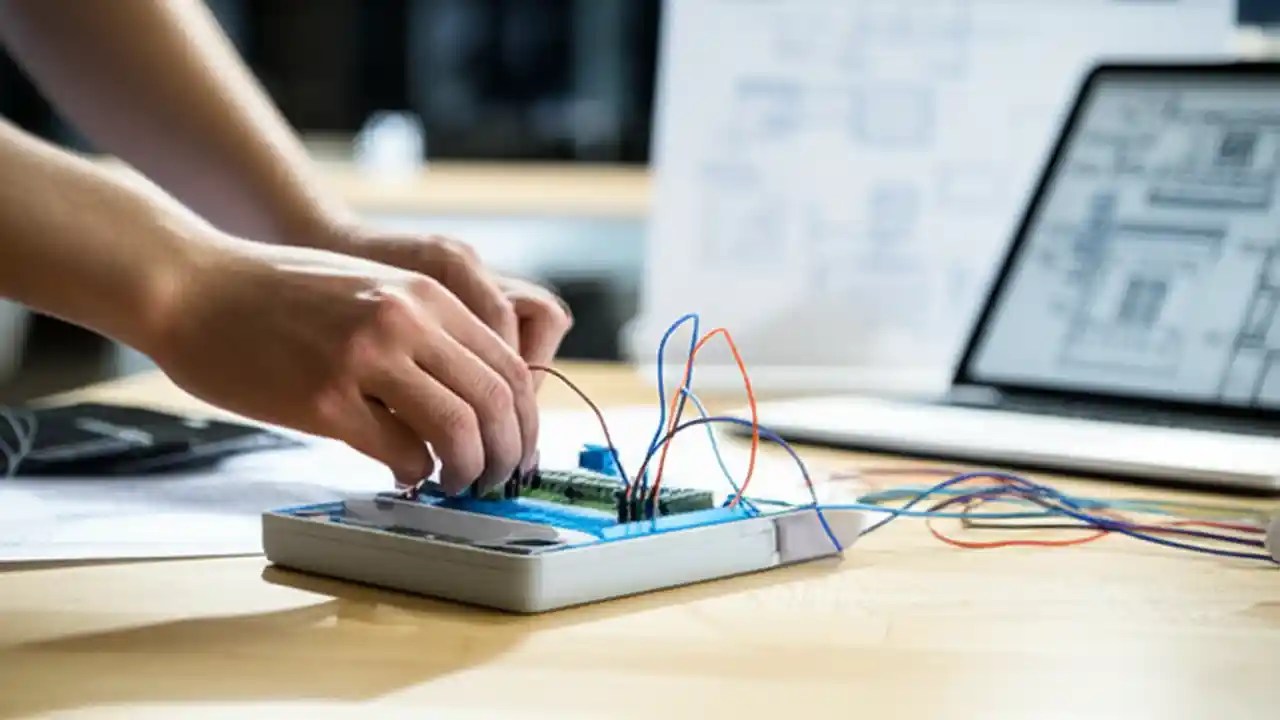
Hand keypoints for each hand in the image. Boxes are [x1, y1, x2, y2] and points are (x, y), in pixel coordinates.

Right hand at [148, 236, 537, 493]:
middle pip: (496, 401)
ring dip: (469, 470)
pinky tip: (408, 476)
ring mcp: (364, 358)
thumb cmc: (277, 296)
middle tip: (499, 481)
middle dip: (508, 453)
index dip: (525, 420)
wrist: (193, 287)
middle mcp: (404, 319)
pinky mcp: (323, 398)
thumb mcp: (369, 292)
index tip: (519, 450)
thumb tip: (471, 400)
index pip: (508, 365)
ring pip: (458, 429)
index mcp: (423, 293)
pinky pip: (399, 450)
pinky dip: (417, 473)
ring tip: (459, 485)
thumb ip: (424, 334)